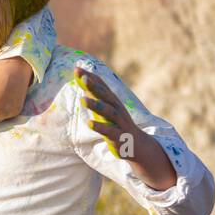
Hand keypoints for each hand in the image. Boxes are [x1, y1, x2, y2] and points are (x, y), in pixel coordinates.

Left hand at [75, 65, 175, 189]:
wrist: (137, 146)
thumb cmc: (117, 125)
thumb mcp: (105, 110)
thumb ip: (95, 96)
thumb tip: (82, 80)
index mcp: (113, 102)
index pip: (101, 86)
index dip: (90, 77)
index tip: (77, 68)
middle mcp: (117, 109)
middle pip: (106, 95)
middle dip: (95, 86)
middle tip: (82, 78)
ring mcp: (119, 122)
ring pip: (108, 112)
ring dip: (96, 105)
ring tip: (82, 100)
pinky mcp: (119, 136)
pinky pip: (109, 130)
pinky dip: (100, 126)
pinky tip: (89, 123)